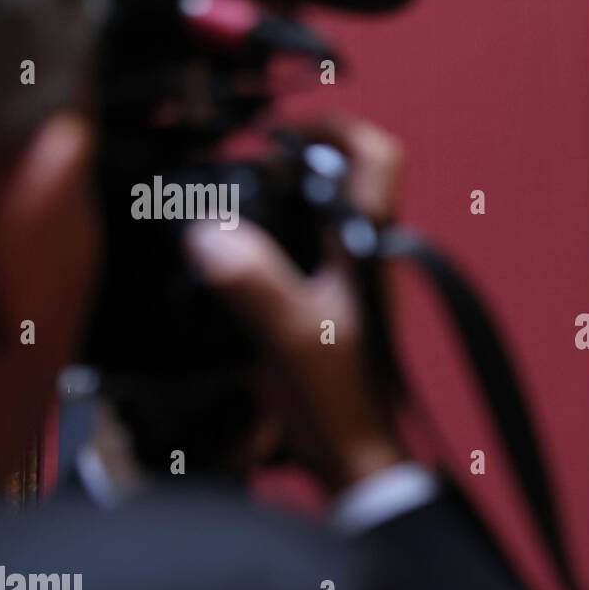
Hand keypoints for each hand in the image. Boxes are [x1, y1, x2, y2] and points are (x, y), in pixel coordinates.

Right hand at [184, 114, 406, 493]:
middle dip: (292, 164)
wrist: (357, 462)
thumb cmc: (341, 404)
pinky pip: (303, 256)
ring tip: (226, 214)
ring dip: (279, 206)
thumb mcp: (292, 336)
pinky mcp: (333, 310)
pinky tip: (232, 266)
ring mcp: (353, 283)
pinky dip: (270, 245)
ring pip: (321, 217)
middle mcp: (368, 256)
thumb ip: (253, 281)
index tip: (281, 135)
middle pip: (343, 179)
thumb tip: (209, 232)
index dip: (335, 128)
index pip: (379, 157)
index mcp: (370, 247)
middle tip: (242, 170)